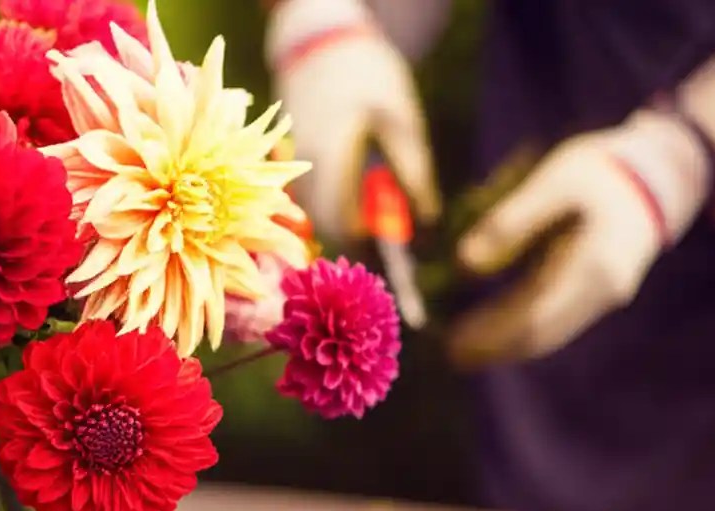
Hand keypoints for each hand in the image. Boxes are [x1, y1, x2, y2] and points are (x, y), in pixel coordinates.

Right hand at [268, 0, 439, 240]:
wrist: (319, 44)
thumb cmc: (367, 77)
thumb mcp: (401, 122)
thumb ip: (413, 174)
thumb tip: (427, 224)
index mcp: (333, 162)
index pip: (347, 229)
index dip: (372, 252)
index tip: (399, 263)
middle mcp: (304, 172)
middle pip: (328, 231)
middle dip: (359, 244)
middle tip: (392, 249)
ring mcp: (290, 170)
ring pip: (316, 220)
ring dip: (346, 228)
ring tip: (376, 222)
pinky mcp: (286, 166)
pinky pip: (308, 203)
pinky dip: (332, 211)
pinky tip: (354, 200)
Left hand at [449, 110, 711, 367]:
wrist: (656, 171)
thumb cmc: (599, 171)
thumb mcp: (554, 181)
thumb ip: (510, 221)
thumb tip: (464, 262)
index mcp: (593, 264)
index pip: (536, 315)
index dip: (492, 334)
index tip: (453, 342)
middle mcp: (604, 289)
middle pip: (541, 333)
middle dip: (494, 347)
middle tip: (450, 353)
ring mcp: (605, 294)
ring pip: (550, 331)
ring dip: (506, 344)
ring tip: (461, 349)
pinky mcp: (599, 291)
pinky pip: (558, 319)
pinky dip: (523, 328)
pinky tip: (492, 330)